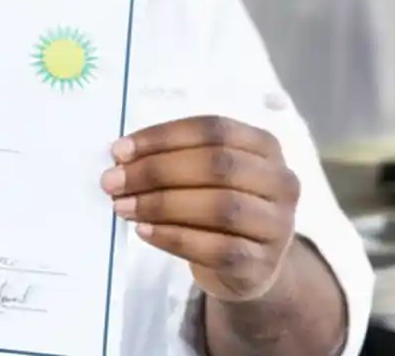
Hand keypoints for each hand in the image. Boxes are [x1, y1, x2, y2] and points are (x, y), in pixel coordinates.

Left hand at [100, 115, 300, 301]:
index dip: (163, 137)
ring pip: (220, 208)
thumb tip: (121, 156)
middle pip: (218, 166)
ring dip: (162, 205)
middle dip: (157, 171)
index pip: (213, 130)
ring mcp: (278, 225)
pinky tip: (144, 231)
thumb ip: (171, 159)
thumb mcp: (204, 175)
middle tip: (113, 181)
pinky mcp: (262, 264)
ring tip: (123, 206)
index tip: (119, 150)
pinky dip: (174, 238)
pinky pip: (217, 248)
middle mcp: (281, 182)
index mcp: (264, 146)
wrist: (249, 264)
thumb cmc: (218, 205)